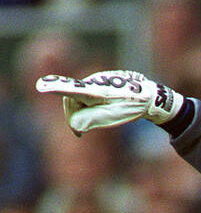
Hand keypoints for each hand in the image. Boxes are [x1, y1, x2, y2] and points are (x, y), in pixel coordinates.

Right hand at [35, 70, 182, 133]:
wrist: (147, 95)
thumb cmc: (130, 107)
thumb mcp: (112, 118)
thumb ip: (91, 121)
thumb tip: (74, 126)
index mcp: (99, 91)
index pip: (75, 90)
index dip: (59, 89)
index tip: (43, 86)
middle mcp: (95, 81)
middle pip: (71, 97)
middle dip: (71, 114)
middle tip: (78, 133)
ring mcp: (95, 79)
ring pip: (77, 96)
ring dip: (79, 110)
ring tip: (91, 122)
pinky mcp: (97, 81)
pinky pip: (84, 94)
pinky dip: (84, 105)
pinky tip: (96, 111)